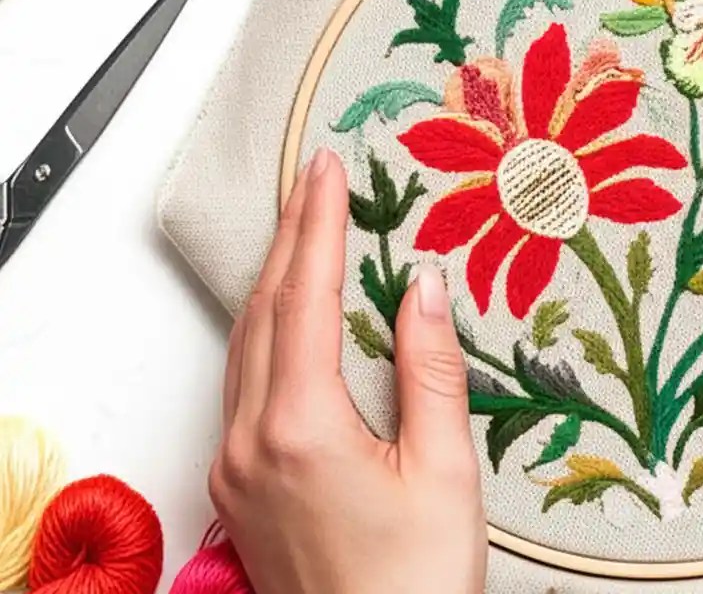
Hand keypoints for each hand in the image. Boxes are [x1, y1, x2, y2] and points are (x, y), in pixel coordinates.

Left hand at [208, 149, 486, 593]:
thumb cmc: (415, 585)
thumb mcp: (444, 471)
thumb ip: (429, 371)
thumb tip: (421, 289)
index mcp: (302, 429)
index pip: (306, 297)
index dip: (320, 225)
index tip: (329, 171)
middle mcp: (252, 442)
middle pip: (265, 310)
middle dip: (291, 236)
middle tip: (316, 179)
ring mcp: (237, 466)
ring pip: (247, 344)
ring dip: (276, 280)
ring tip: (306, 229)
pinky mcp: (240, 485)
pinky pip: (245, 383)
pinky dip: (270, 332)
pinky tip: (291, 315)